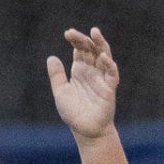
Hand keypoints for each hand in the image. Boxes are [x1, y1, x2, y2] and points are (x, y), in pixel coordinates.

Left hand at [47, 27, 118, 141]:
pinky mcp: (109, 88)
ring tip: (95, 32)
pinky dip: (109, 64)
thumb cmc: (73, 113)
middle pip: (91, 49)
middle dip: (84, 39)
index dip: (75, 40)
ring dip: (101, 44)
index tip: (67, 34)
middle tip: (72, 33)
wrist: (85, 131)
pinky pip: (112, 74)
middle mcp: (92, 71)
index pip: (80, 50)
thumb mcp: (61, 92)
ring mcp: (102, 78)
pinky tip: (102, 57)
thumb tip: (51, 58)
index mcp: (80, 70)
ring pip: (104, 56)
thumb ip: (57, 76)